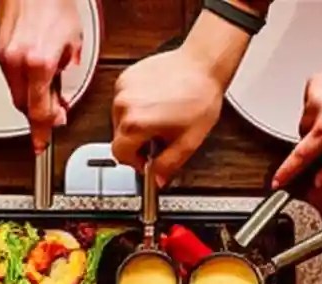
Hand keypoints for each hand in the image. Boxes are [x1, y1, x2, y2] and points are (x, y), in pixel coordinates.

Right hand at [0, 0, 82, 152]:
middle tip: (55, 114)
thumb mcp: (73, 44)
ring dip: (30, 97)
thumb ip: (66, 74)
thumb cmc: (55, 4)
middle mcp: (17, 62)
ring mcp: (4, 56)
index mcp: (38, 63)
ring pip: (15, 92)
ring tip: (49, 87)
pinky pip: (10, 77)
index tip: (42, 144)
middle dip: (39, 114)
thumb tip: (59, 96)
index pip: (39, 111)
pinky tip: (35, 74)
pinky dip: (22, 82)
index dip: (43, 131)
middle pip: (23, 106)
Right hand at [111, 48, 225, 187]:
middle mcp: (124, 105)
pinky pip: (124, 101)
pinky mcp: (126, 77)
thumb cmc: (199, 96)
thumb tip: (158, 180)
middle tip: (160, 137)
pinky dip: (136, 106)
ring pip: (121, 119)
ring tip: (159, 117)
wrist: (202, 64)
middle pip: (120, 137)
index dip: (135, 161)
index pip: (120, 155)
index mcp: (135, 124)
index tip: (147, 160)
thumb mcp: (188, 141)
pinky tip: (155, 103)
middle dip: (137, 142)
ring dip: (136, 123)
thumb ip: (169, 165)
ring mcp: (123, 89)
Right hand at [272, 45, 321, 187]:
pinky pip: (310, 102)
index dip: (286, 172)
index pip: (301, 156)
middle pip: (303, 137)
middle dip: (316, 141)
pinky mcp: (315, 81)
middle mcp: (318, 110)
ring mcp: (314, 93)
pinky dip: (320, 106)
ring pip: (306, 119)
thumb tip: (321, 178)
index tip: (277, 181)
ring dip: (318, 123)